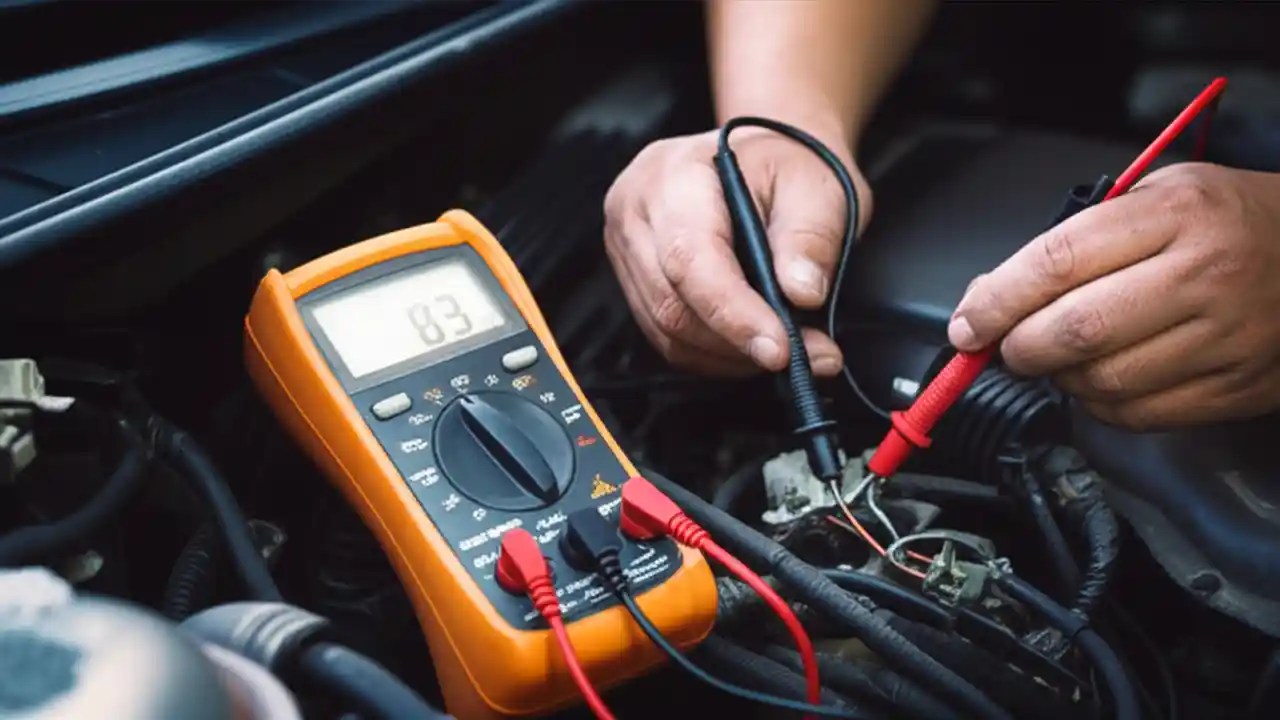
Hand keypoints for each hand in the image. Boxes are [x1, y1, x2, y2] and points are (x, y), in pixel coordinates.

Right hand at [603, 121, 871, 375]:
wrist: (762, 160)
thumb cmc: (786, 166)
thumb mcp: (816, 187)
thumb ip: (811, 238)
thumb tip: (802, 294)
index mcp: (674, 174)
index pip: (690, 257)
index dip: (733, 312)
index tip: (780, 349)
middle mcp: (636, 212)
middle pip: (672, 304)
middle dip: (740, 343)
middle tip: (805, 356)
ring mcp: (627, 250)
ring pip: (667, 331)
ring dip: (731, 355)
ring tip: (790, 351)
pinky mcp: (635, 283)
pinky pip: (667, 338)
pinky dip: (716, 354)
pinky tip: (753, 345)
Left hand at [949, 163, 1279, 430]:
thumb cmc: (1230, 221)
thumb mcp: (1157, 195)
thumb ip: (1075, 239)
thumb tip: (990, 295)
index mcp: (1176, 214)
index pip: (1058, 263)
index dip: (997, 300)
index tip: (968, 323)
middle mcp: (1205, 274)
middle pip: (1076, 330)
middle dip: (1019, 346)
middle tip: (1006, 345)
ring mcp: (1227, 337)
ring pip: (1103, 381)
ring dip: (1059, 378)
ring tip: (1061, 356)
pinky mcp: (1237, 387)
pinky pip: (1139, 415)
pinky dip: (1100, 405)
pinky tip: (1102, 378)